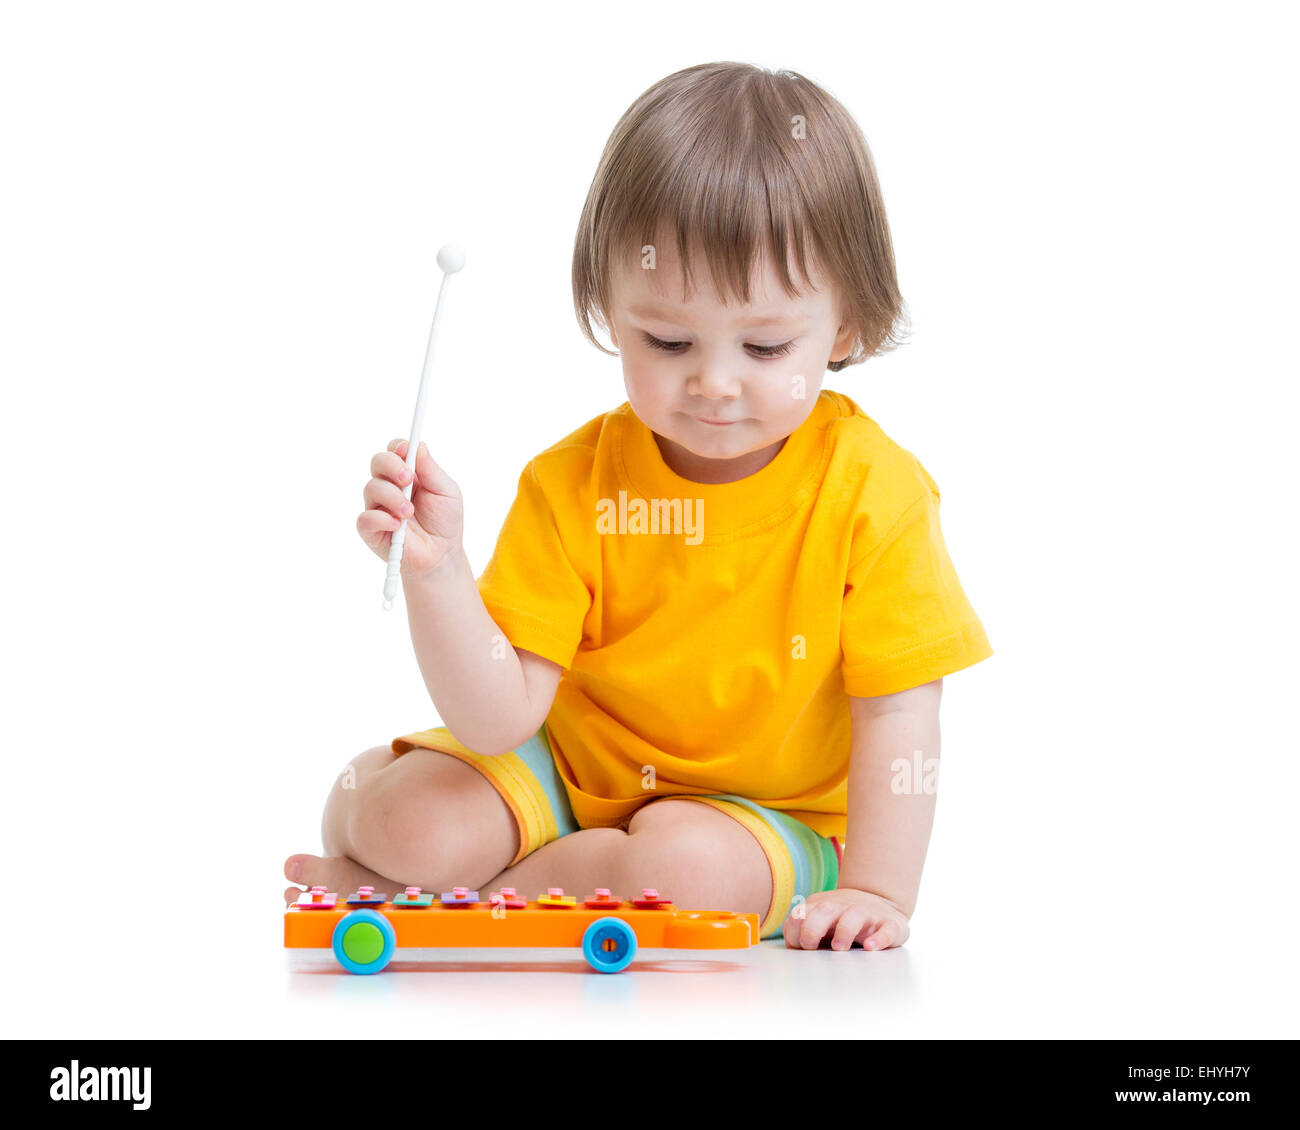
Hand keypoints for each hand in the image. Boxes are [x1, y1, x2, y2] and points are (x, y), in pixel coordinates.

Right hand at [357, 438, 463, 576]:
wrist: (442, 555)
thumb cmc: (444, 521)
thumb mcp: (447, 492)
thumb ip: (432, 470)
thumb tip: (419, 446)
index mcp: (408, 473)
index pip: (395, 450)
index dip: (398, 447)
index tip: (406, 449)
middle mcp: (390, 486)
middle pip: (378, 462)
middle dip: (392, 466)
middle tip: (408, 479)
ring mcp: (378, 506)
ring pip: (371, 488)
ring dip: (392, 497)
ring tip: (408, 512)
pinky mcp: (371, 529)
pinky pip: (365, 518)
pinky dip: (381, 519)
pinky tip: (397, 525)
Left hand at [782, 888, 909, 950]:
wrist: (880, 901)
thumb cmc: (841, 920)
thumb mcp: (819, 921)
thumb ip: (802, 931)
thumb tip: (792, 949)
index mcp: (821, 907)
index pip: (800, 915)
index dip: (795, 932)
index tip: (800, 947)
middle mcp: (843, 908)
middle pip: (823, 910)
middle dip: (812, 928)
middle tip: (811, 947)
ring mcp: (867, 914)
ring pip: (854, 916)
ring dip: (844, 931)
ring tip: (839, 947)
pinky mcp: (890, 924)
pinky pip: (887, 929)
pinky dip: (879, 938)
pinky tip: (870, 947)